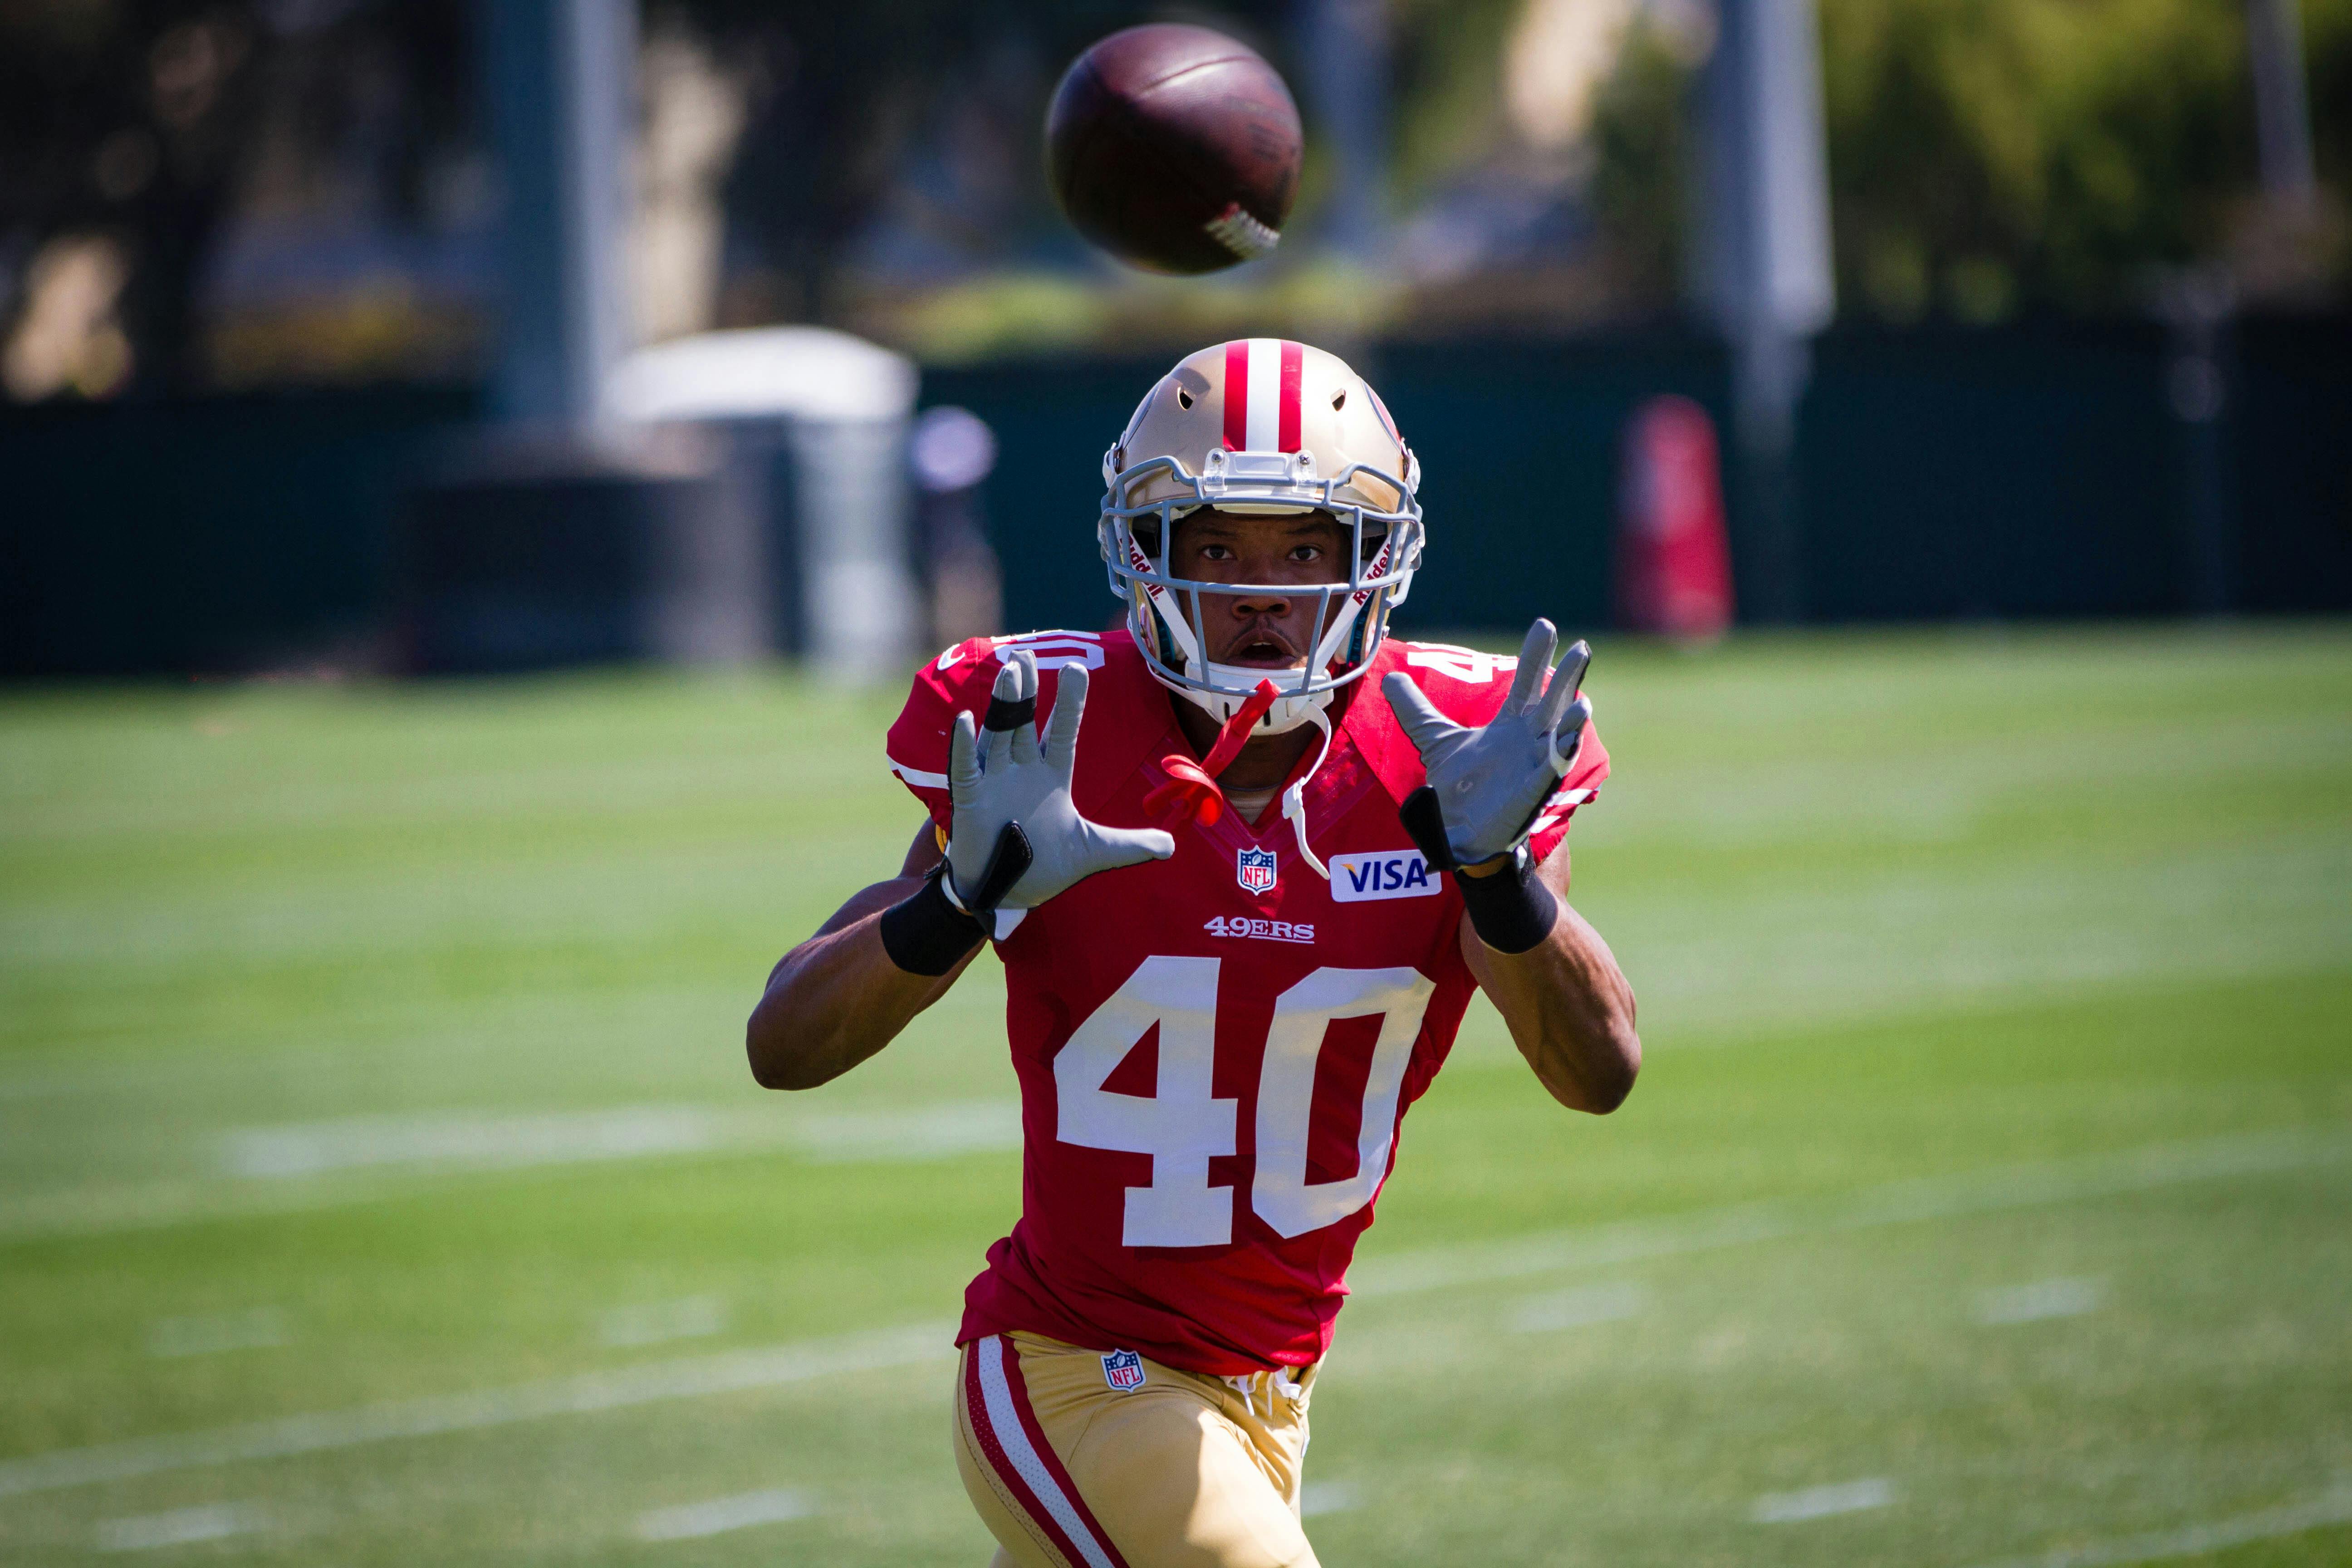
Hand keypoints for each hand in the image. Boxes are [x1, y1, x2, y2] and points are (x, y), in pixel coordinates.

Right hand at [945, 650, 1174, 933]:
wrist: (1005, 894)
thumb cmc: (1044, 867)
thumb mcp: (1093, 852)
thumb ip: (1129, 845)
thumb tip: (1172, 846)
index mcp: (1051, 775)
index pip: (1062, 731)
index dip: (1069, 702)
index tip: (1076, 669)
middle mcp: (1021, 771)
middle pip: (1025, 722)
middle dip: (1028, 691)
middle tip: (1027, 655)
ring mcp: (994, 782)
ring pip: (998, 735)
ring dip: (1003, 706)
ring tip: (1011, 673)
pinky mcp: (970, 800)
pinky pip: (966, 768)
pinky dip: (964, 745)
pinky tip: (966, 719)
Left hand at [1382, 619, 1590, 868]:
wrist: (1456, 831)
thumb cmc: (1458, 788)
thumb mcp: (1433, 740)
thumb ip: (1415, 710)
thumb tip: (1389, 679)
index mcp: (1511, 725)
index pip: (1526, 685)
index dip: (1535, 657)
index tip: (1546, 626)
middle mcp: (1529, 741)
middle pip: (1552, 703)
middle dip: (1567, 678)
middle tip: (1580, 647)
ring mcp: (1534, 767)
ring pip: (1560, 737)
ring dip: (1573, 720)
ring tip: (1584, 701)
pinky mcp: (1531, 793)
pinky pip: (1551, 772)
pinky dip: (1560, 757)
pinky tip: (1567, 740)